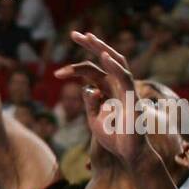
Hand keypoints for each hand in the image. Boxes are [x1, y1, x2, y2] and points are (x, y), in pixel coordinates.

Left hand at [56, 31, 153, 169]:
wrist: (129, 154)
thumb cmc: (115, 138)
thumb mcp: (94, 119)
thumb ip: (90, 102)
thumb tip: (86, 87)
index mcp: (108, 89)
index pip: (92, 70)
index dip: (75, 68)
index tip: (57, 73)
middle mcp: (117, 85)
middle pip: (105, 59)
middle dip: (90, 45)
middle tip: (74, 34)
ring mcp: (126, 89)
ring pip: (116, 61)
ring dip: (102, 48)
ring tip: (88, 37)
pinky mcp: (132, 98)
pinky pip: (124, 77)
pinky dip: (114, 66)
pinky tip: (103, 57)